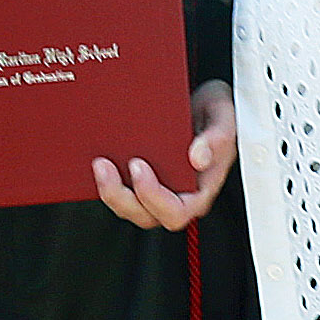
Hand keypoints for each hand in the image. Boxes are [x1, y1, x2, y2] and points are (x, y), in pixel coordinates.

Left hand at [93, 79, 237, 229]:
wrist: (204, 103)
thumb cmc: (217, 114)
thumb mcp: (223, 117)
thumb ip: (216, 138)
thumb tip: (198, 159)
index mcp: (200, 190)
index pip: (175, 212)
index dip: (152, 197)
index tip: (138, 166)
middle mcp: (178, 197)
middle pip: (145, 216)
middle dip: (119, 196)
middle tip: (104, 164)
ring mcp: (158, 191)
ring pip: (129, 208)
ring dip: (109, 191)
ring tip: (99, 162)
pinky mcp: (142, 182)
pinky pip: (122, 192)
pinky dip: (106, 182)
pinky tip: (96, 160)